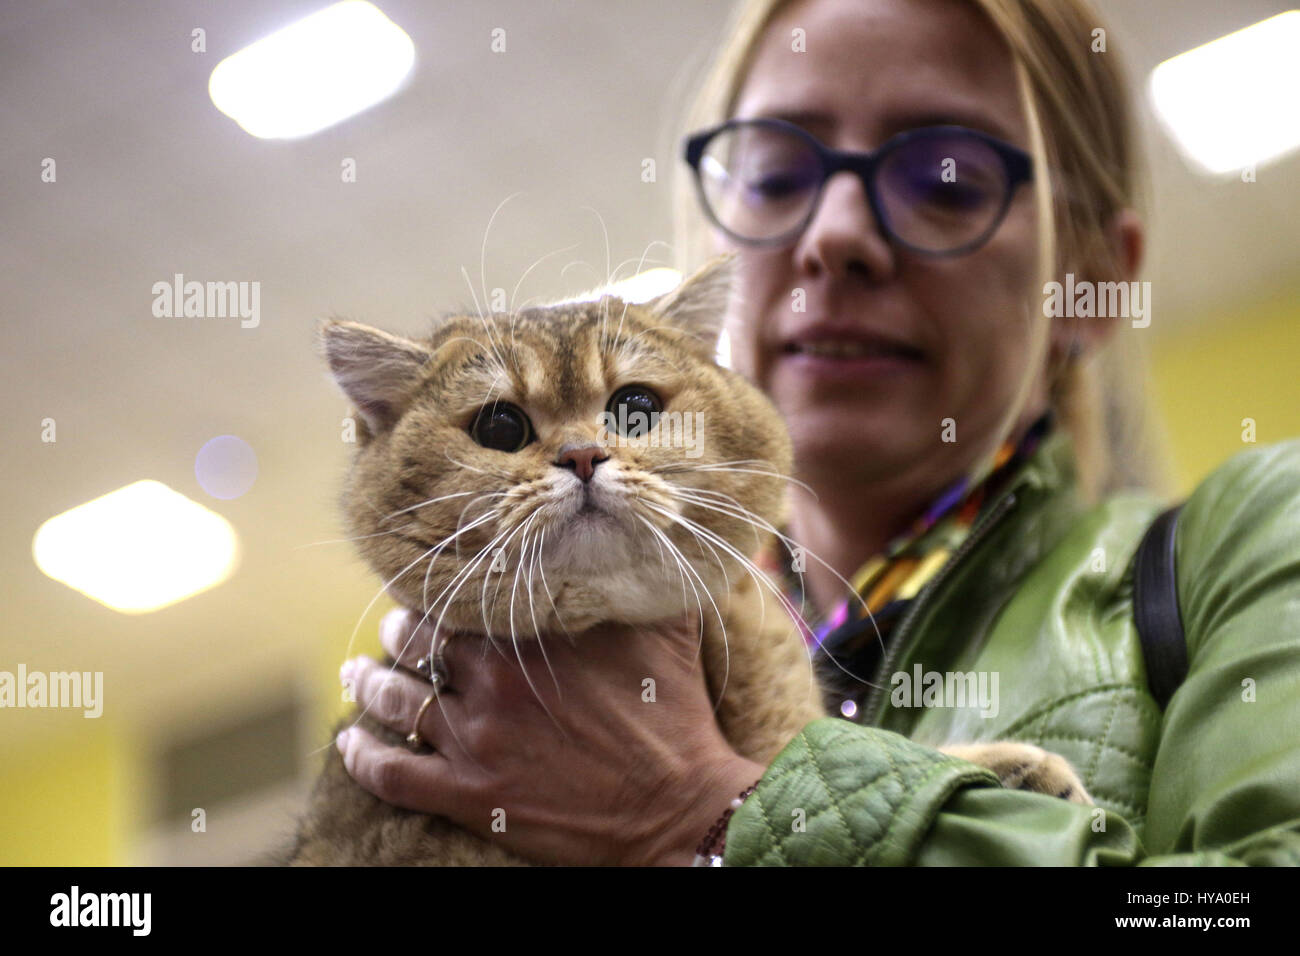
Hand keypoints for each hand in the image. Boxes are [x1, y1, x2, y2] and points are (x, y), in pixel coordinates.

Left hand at [335, 608, 767, 865]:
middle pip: (415, 642)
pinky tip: (350, 743)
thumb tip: (633, 529)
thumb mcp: (665, 626)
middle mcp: (491, 679)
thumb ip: (636, 576)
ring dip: (369, 684)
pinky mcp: (469, 795)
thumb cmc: (675, 712)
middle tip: (396, 629)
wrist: (678, 804)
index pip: (460, 595)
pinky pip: (390, 772)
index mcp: (529, 633)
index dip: (440, 589)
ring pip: (393, 700)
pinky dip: (361, 756)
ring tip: (357, 675)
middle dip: (399, 632)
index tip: (435, 585)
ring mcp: (474, 740)